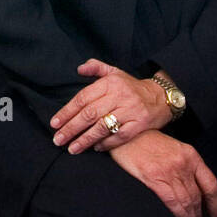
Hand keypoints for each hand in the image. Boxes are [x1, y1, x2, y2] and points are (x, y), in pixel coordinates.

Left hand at [49, 59, 170, 153]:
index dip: (67, 111)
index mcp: (110, 83)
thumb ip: (96, 68)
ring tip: (72, 148)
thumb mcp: (115, 72)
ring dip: (85, 139)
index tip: (54, 123)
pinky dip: (106, 144)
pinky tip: (95, 148)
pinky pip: (119, 137)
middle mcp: (119, 96)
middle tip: (58, 139)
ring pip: (103, 127)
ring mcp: (130, 111)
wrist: (162, 97)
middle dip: (71, 128)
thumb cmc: (133, 87)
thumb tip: (79, 69)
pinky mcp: (140, 124)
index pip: (83, 98)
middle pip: (89, 114)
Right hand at [107, 130, 216, 216]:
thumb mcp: (173, 148)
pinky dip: (179, 216)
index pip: (211, 185)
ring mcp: (170, 171)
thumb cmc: (147, 141)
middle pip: (198, 197)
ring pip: (186, 202)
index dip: (216, 206)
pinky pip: (172, 202)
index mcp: (191, 155)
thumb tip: (191, 191)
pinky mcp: (154, 178)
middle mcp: (184, 164)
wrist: (127, 132)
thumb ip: (184, 166)